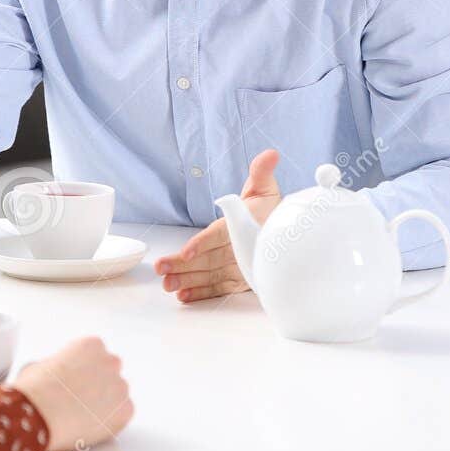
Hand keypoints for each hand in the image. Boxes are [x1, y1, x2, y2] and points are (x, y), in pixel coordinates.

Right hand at [11, 337, 132, 450]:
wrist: (37, 415)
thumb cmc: (33, 392)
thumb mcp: (40, 366)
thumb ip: (57, 366)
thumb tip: (55, 375)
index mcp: (91, 345)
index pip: (96, 356)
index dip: (83, 372)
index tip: (74, 384)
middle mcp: (111, 362)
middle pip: (110, 373)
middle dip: (98, 385)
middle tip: (80, 402)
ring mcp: (120, 386)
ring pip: (117, 395)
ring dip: (104, 404)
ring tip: (81, 418)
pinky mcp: (125, 411)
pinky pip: (121, 415)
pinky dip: (109, 422)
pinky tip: (89, 427)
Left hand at [154, 149, 280, 303]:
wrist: (287, 235)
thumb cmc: (270, 211)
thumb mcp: (266, 188)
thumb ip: (262, 172)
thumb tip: (269, 155)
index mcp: (245, 226)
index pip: (221, 235)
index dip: (203, 244)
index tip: (186, 252)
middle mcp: (242, 250)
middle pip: (210, 258)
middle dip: (185, 266)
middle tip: (162, 268)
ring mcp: (241, 268)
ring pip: (211, 275)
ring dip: (188, 280)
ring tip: (167, 283)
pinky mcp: (240, 280)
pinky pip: (219, 288)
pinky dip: (202, 293)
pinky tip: (183, 296)